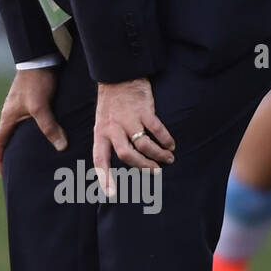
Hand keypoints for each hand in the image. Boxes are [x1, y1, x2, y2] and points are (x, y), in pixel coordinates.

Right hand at [0, 66, 64, 174]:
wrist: (40, 58)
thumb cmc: (36, 81)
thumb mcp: (40, 107)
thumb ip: (49, 127)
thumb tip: (60, 147)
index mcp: (8, 117)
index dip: (0, 160)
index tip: (5, 174)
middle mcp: (12, 114)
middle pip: (10, 139)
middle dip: (15, 155)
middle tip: (25, 169)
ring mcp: (22, 107)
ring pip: (23, 131)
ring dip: (28, 143)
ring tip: (40, 156)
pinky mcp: (33, 101)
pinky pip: (33, 122)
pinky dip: (38, 132)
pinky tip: (51, 136)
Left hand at [93, 78, 174, 200]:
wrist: (118, 75)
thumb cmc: (111, 104)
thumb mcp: (102, 122)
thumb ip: (109, 140)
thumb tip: (121, 162)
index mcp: (100, 132)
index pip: (99, 158)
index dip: (104, 177)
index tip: (110, 194)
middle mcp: (113, 127)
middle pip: (126, 154)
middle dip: (142, 166)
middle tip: (155, 172)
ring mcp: (129, 118)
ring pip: (143, 144)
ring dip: (158, 155)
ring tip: (168, 158)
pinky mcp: (144, 109)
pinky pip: (156, 129)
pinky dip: (165, 139)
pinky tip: (170, 144)